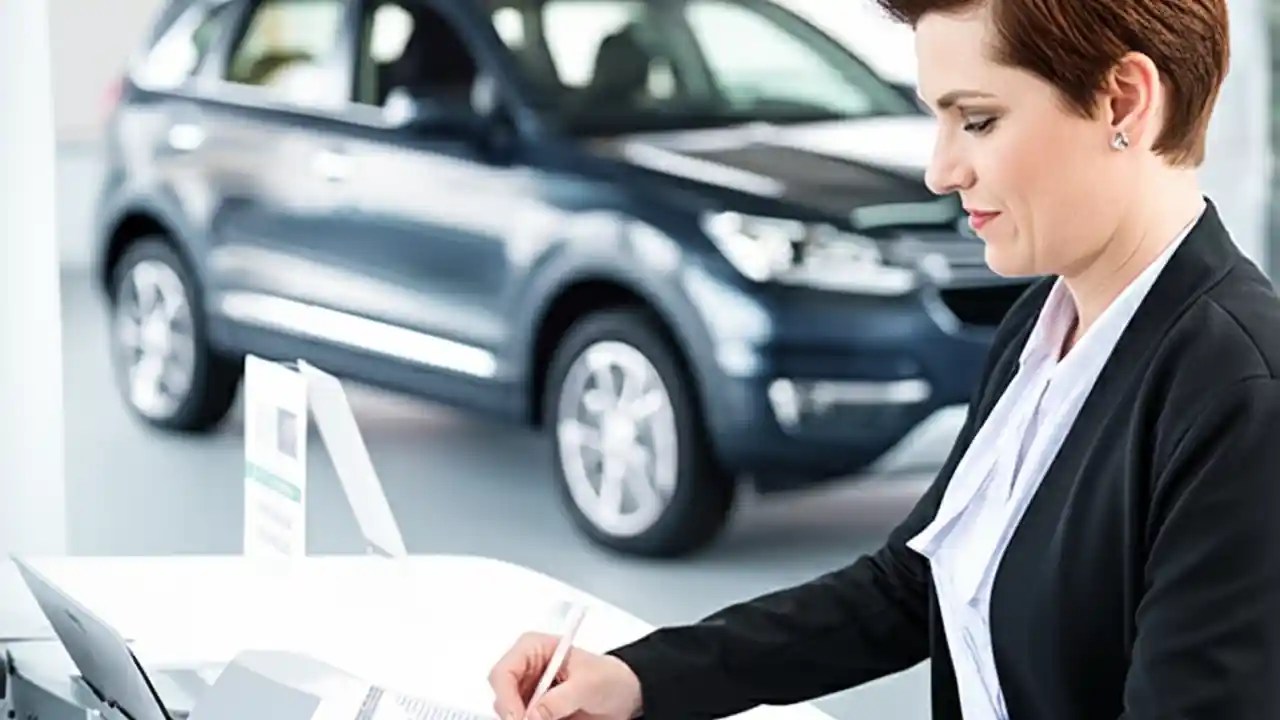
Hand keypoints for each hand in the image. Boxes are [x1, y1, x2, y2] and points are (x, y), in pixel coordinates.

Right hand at [489, 631, 642, 719]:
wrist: (623, 694)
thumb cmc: (608, 677)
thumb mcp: (588, 685)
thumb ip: (560, 699)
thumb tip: (533, 715)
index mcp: (533, 649)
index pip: (503, 673)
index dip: (506, 698)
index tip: (520, 719)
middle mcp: (525, 670)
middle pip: (502, 697)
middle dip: (515, 715)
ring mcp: (528, 692)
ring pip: (511, 714)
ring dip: (524, 719)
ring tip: (557, 719)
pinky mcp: (534, 711)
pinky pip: (523, 719)